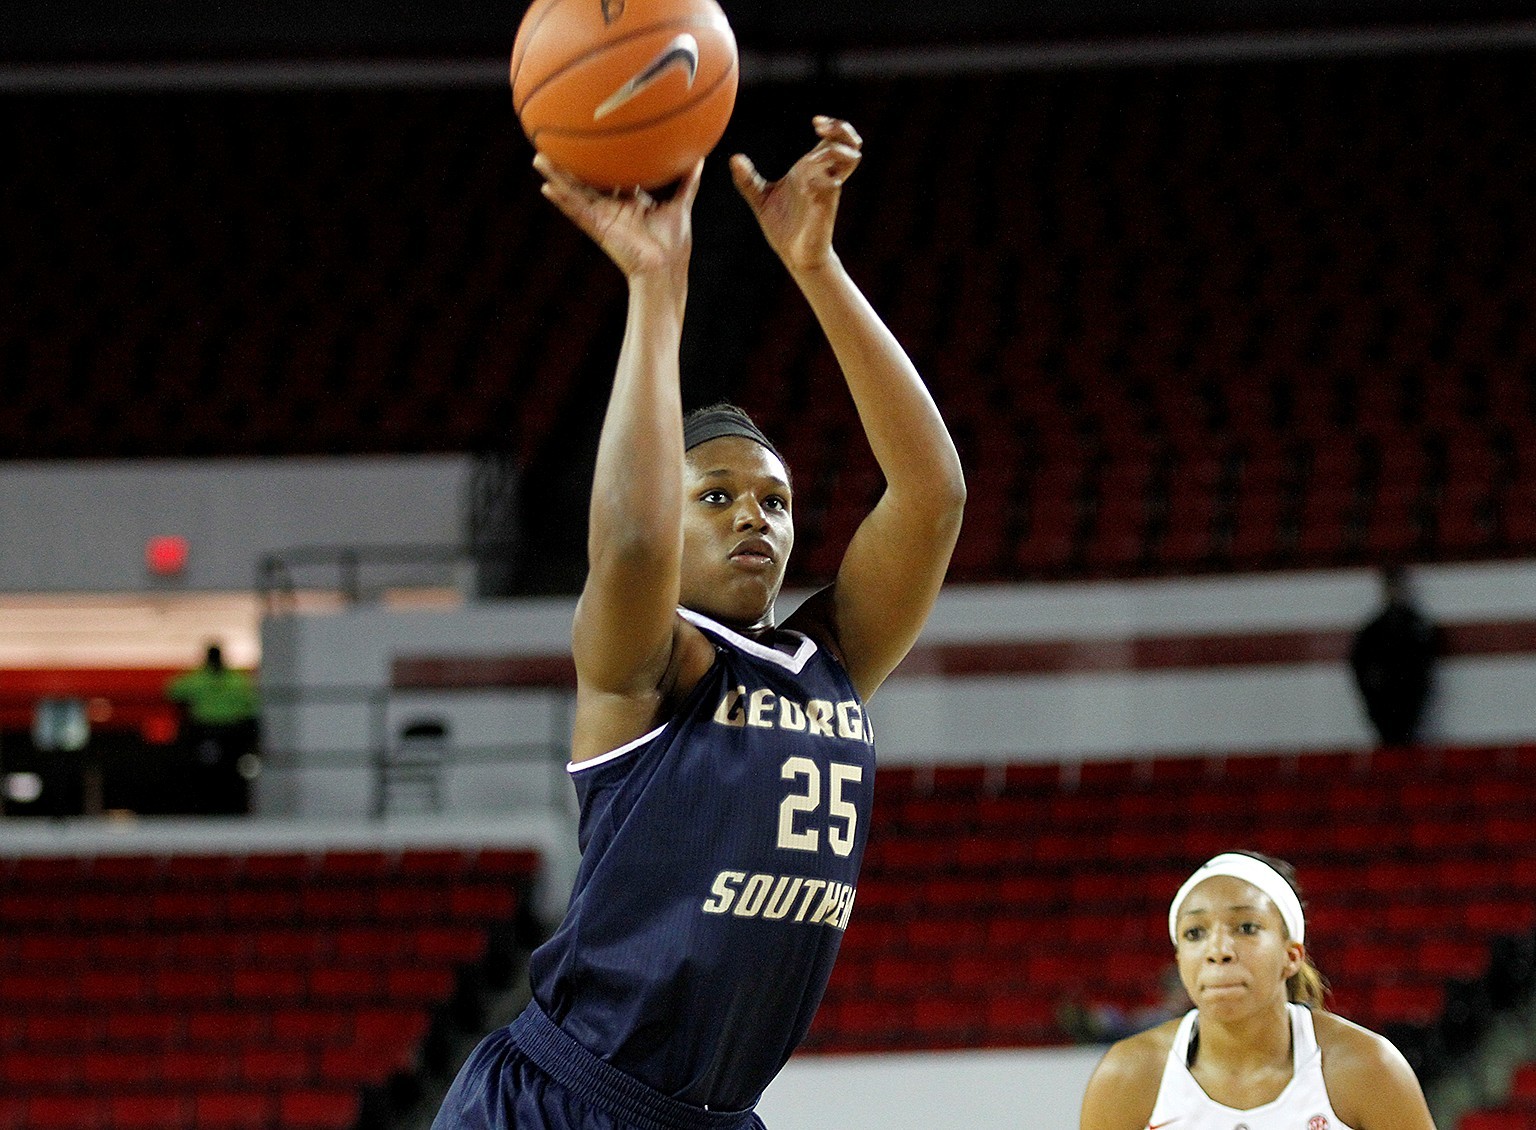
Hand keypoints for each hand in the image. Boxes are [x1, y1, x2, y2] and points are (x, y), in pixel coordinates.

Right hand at [534, 154, 699, 296]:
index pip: (611, 178)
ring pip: (574, 193)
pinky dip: (562, 199)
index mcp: (628, 203)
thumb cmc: (673, 245)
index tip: (592, 144)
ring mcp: (602, 217)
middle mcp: (612, 208)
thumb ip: (687, 183)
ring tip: (538, 158)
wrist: (665, 268)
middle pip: (586, 182)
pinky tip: (546, 187)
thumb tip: (699, 159)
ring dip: (556, 176)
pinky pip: (576, 211)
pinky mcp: (597, 227)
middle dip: (571, 165)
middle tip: (555, 145)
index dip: (600, 163)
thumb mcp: (680, 206)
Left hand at [731, 116, 861, 273]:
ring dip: (836, 150)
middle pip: (851, 143)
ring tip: (815, 155)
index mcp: (812, 169)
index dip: (832, 125)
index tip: (815, 122)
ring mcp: (828, 189)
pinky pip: (832, 184)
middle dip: (841, 130)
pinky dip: (820, 178)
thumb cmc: (784, 226)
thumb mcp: (760, 198)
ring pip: (851, 159)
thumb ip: (748, 179)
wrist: (794, 255)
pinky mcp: (827, 205)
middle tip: (819, 127)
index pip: (834, 139)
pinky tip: (805, 184)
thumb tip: (734, 159)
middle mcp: (824, 175)